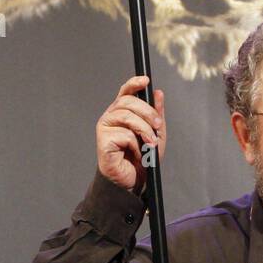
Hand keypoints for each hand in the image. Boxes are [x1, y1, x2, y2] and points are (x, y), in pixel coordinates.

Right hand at [96, 75, 165, 192]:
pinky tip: (137, 154)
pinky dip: (136, 145)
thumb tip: (158, 93)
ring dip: (144, 130)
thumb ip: (157, 115)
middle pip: (128, 101)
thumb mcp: (156, 134)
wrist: (134, 181)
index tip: (146, 80)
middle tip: (157, 125)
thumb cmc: (143, 158)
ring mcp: (105, 127)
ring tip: (150, 144)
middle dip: (147, 112)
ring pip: (127, 116)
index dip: (134, 83)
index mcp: (122, 112)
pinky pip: (124, 134)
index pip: (125, 91)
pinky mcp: (103, 140)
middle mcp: (111, 116)